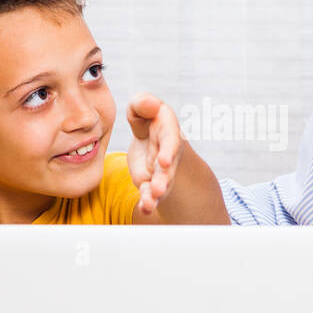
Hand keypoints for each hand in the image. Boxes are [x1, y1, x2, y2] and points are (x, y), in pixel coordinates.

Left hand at [126, 92, 181, 213]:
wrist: (153, 146)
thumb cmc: (147, 124)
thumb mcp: (141, 111)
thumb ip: (142, 104)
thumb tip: (151, 104)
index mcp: (167, 132)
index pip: (170, 140)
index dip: (168, 150)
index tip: (164, 161)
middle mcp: (167, 153)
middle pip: (168, 167)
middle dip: (164, 178)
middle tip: (159, 188)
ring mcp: (161, 172)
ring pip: (161, 183)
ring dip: (157, 193)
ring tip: (151, 201)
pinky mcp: (150, 184)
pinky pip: (150, 195)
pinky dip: (148, 202)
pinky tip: (145, 208)